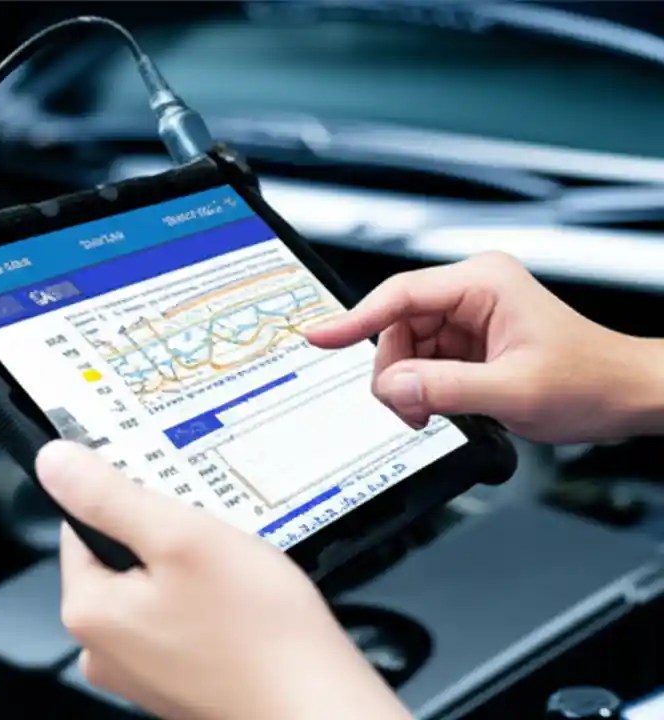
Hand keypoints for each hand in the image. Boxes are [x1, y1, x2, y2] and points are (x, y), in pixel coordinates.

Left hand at [36, 441, 410, 719]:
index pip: (80, 525)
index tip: (169, 500)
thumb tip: (55, 463)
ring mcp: (143, 671)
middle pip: (119, 558)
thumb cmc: (261, 636)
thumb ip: (110, 496)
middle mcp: (105, 650)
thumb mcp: (181, 537)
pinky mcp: (180, 682)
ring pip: (156, 589)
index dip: (129, 501)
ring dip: (191, 571)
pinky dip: (210, 606)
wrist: (319, 710)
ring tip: (234, 575)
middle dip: (166, 538)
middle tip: (212, 539)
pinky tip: (243, 607)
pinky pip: (183, 621)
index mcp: (89, 612)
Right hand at [305, 252, 663, 443]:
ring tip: (440, 411)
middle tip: (413, 409)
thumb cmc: (590, 381)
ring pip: (406, 348)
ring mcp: (469, 316)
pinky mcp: (469, 341)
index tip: (319, 337)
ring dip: (411, 385)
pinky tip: (448, 405)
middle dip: (396, 372)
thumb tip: (391, 386)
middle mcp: (472, 291)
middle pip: (396, 327)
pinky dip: (425, 389)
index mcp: (482, 282)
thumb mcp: (514, 392)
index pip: (399, 296)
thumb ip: (445, 389)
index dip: (353, 319)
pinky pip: (423, 362)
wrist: (625, 395)